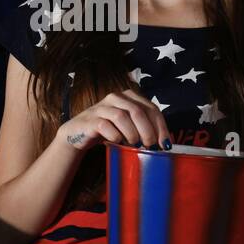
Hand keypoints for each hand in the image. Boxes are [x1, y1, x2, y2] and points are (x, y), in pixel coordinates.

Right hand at [56, 89, 171, 151]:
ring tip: (134, 145)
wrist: (78, 134)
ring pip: (122, 116)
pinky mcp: (90, 119)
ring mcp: (101, 107)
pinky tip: (117, 143)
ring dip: (132, 133)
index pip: (151, 108)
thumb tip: (164, 143)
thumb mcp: (128, 126)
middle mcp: (115, 98)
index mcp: (129, 96)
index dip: (161, 127)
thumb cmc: (108, 130)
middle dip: (148, 131)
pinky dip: (115, 136)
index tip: (165, 144)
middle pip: (138, 111)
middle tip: (150, 146)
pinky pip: (105, 126)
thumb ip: (144, 128)